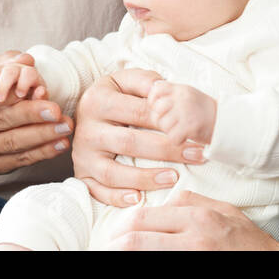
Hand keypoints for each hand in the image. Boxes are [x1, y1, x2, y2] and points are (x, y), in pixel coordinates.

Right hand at [0, 51, 72, 173]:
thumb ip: (6, 63)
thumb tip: (27, 60)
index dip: (4, 96)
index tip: (30, 90)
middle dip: (30, 116)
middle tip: (56, 110)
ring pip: (10, 143)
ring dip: (41, 136)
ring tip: (65, 127)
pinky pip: (18, 160)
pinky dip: (41, 152)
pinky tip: (60, 143)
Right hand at [71, 68, 206, 207]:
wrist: (84, 111)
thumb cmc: (114, 96)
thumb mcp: (125, 80)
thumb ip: (145, 80)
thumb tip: (163, 88)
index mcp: (97, 101)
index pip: (139, 112)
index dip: (169, 121)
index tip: (194, 130)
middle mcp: (87, 129)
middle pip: (130, 143)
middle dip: (167, 150)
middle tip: (196, 155)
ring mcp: (83, 155)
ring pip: (113, 172)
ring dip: (146, 178)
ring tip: (174, 177)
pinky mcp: (81, 174)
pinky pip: (97, 191)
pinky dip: (117, 198)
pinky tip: (138, 198)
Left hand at [106, 189, 278, 250]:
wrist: (272, 263)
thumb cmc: (247, 239)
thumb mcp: (222, 210)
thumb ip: (191, 201)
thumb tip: (163, 202)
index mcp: (196, 217)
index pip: (145, 218)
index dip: (123, 227)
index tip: (114, 233)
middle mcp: (193, 239)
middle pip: (139, 240)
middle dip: (118, 244)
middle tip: (109, 246)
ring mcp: (194, 257)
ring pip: (148, 255)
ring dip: (130, 254)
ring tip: (119, 252)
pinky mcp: (196, 268)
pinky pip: (163, 264)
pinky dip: (148, 260)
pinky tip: (142, 259)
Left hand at [147, 80, 216, 144]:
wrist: (226, 122)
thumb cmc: (203, 112)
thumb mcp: (187, 96)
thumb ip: (170, 95)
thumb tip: (150, 102)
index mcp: (180, 89)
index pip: (156, 89)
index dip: (153, 101)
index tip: (159, 109)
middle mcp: (183, 97)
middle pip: (156, 110)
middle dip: (160, 120)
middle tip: (171, 124)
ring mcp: (187, 110)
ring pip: (163, 125)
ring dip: (170, 131)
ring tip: (181, 129)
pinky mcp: (191, 125)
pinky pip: (172, 137)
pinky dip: (177, 141)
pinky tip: (185, 137)